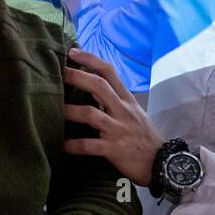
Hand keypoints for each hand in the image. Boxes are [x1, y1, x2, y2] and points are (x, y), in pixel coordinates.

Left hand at [62, 48, 163, 185]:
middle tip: (57, 73)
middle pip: (98, 86)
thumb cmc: (144, 136)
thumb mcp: (135, 112)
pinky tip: (61, 145)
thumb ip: (117, 100)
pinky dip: (74, 145)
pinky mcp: (114, 149)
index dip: (90, 59)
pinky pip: (90, 145)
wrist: (162, 162)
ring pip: (90, 114)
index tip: (73, 52)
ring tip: (52, 110)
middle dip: (76, 77)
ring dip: (69, 111)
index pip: (109, 72)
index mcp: (127, 100)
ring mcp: (118, 129)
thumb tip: (94, 88)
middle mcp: (123, 110)